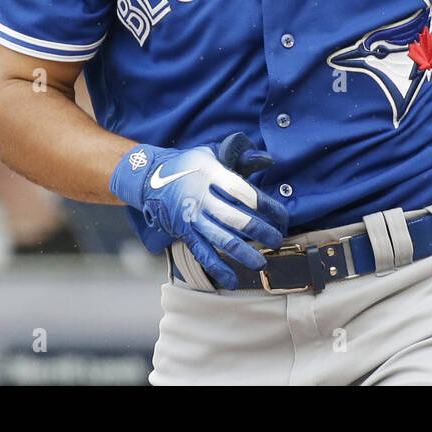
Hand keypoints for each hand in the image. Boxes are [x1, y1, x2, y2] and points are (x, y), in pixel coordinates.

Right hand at [110, 133, 288, 288]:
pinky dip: (218, 269)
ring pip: (222, 240)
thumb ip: (239, 155)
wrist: (148, 177)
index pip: (246, 193)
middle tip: (277, 240)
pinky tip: (232, 280)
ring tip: (261, 263)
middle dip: (261, 232)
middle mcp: (201, 198)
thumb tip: (268, 159)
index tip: (283, 218)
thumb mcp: (211, 151)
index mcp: (212, 175)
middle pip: (237, 219)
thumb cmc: (188, 164)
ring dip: (244, 254)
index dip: (268, 207)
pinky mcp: (183, 233)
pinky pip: (203, 254)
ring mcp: (191, 218)